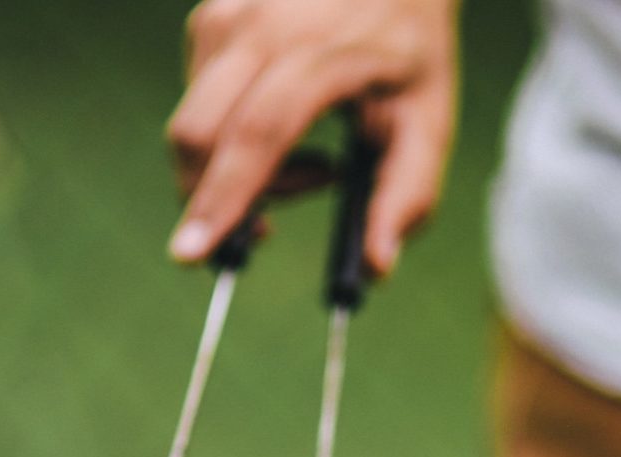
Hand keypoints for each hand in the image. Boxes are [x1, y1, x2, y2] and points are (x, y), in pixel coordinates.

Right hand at [166, 0, 458, 275]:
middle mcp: (261, 26)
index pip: (257, 132)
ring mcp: (226, 16)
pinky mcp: (209, 18)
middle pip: (200, 135)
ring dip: (237, 173)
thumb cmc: (412, 50)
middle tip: (268, 231)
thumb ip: (407, 195)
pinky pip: (198, 103)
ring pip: (195, 127)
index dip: (223, 197)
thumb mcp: (428, 120)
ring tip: (313, 163)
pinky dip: (230, 140)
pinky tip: (284, 127)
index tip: (192, 255)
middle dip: (215, 201)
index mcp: (323, 52)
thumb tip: (375, 267)